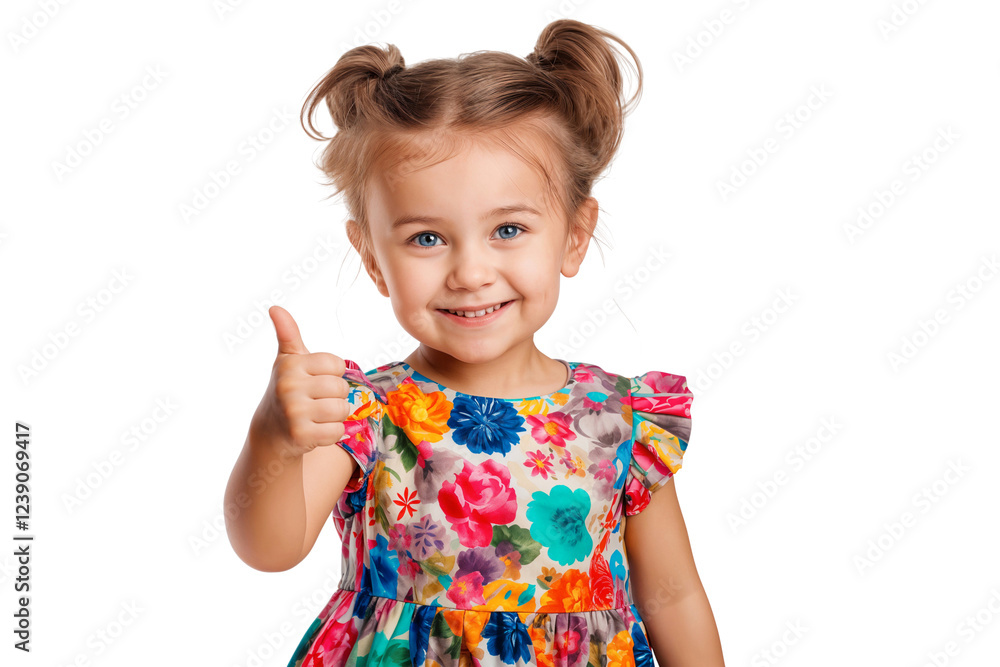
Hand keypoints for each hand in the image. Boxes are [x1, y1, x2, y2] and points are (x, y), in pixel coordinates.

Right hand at [251, 305, 352, 457]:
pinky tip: (314, 430)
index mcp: (291, 364)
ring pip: (342, 410)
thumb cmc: (286, 390)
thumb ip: (288, 334)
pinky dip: (331, 432)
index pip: (337, 365)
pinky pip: (337, 431)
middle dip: (335, 396)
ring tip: (316, 415)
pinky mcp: (300, 435)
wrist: (270, 431)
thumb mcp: (287, 361)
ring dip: (335, 416)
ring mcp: (294, 412)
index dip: (332, 375)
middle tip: (316, 401)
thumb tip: (275, 307)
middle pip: (341, 388)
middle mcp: (289, 386)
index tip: (315, 381)